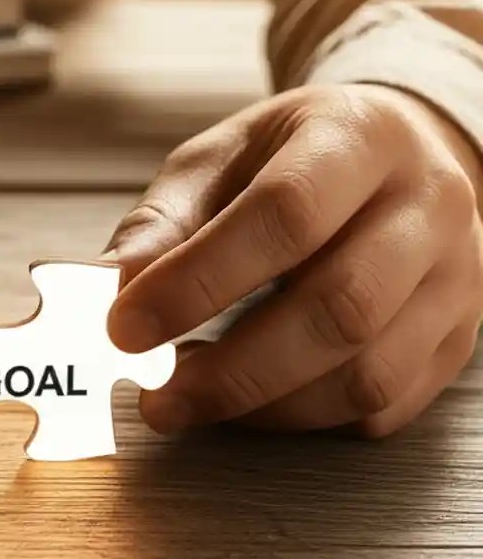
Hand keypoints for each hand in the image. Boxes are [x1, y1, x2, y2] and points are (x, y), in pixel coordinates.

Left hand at [103, 83, 482, 436]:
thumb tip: (110, 289)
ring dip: (264, 406)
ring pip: (368, 374)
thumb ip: (163, 220)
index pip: (285, 216)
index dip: (197, 281)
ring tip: (192, 401)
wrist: (400, 155)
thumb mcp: (219, 160)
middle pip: (339, 309)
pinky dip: (304, 419)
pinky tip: (249, 402)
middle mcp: (428, 206)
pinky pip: (383, 408)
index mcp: (359, 138)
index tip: (124, 328)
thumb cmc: (291, 159)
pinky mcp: (456, 341)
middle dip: (232, 370)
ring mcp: (457, 279)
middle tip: (155, 397)